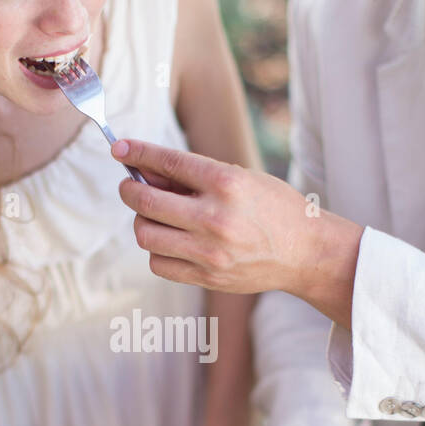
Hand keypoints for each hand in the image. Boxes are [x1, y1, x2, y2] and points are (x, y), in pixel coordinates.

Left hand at [112, 138, 363, 328]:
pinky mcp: (207, 277)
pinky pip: (158, 263)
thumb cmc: (273, 208)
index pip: (168, 162)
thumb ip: (195, 177)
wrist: (304, 252)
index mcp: (227, 183)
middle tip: (130, 187)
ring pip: (145, 234)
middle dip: (129, 189)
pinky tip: (169, 241)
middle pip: (146, 201)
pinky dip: (156, 250)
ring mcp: (209, 251)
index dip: (137, 153)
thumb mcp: (242, 178)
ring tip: (154, 217)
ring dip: (142, 221)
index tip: (119, 148)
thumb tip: (146, 172)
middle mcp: (215, 217)